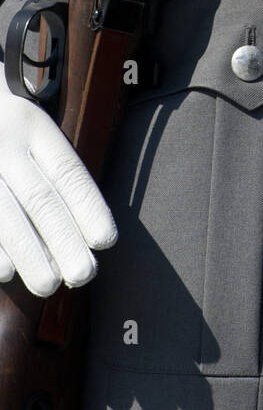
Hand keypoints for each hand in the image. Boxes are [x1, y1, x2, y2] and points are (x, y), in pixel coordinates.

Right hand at [0, 70, 116, 296]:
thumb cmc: (3, 126)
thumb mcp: (29, 127)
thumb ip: (50, 164)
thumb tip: (84, 227)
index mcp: (32, 126)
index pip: (66, 170)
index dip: (88, 207)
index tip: (105, 240)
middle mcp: (4, 142)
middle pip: (39, 199)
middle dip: (64, 241)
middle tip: (83, 274)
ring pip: (6, 217)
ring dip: (29, 256)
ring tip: (48, 284)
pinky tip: (6, 271)